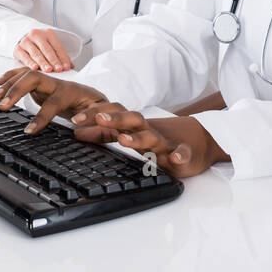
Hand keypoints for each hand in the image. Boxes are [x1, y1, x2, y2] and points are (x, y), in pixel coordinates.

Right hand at [0, 67, 107, 133]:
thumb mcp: (101, 116)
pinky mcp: (40, 84)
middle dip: (16, 90)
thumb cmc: (97, 108)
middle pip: (34, 79)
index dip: (42, 116)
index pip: (54, 102)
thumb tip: (79, 126)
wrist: (95, 97)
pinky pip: (23, 75)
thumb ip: (93, 120)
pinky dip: (10, 76)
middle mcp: (57, 83)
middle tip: (2, 106)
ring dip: (9, 84)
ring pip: (26, 75)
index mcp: (72, 92)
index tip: (29, 131)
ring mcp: (48, 81)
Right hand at [13, 29, 73, 71]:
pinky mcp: (18, 48)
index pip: (57, 47)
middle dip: (53, 60)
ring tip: (48, 70)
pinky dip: (30, 63)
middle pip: (47, 49)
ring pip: (36, 53)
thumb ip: (60, 56)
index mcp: (48, 33)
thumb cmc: (41, 46)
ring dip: (43, 62)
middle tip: (58, 69)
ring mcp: (26, 41)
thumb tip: (71, 67)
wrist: (24, 41)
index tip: (66, 68)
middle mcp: (37, 35)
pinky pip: (25, 56)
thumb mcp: (51, 47)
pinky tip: (35, 68)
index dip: (63, 58)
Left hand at [82, 108, 226, 178]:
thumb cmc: (156, 140)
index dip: (94, 114)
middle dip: (114, 119)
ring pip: (152, 137)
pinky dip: (179, 155)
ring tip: (124, 140)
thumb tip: (78, 132)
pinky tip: (175, 158)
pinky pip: (182, 153)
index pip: (113, 113)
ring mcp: (166, 142)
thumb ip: (103, 134)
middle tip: (98, 119)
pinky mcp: (184, 153)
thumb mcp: (128, 136)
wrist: (197, 141)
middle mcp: (148, 131)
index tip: (75, 120)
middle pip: (131, 120)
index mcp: (133, 126)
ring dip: (138, 138)